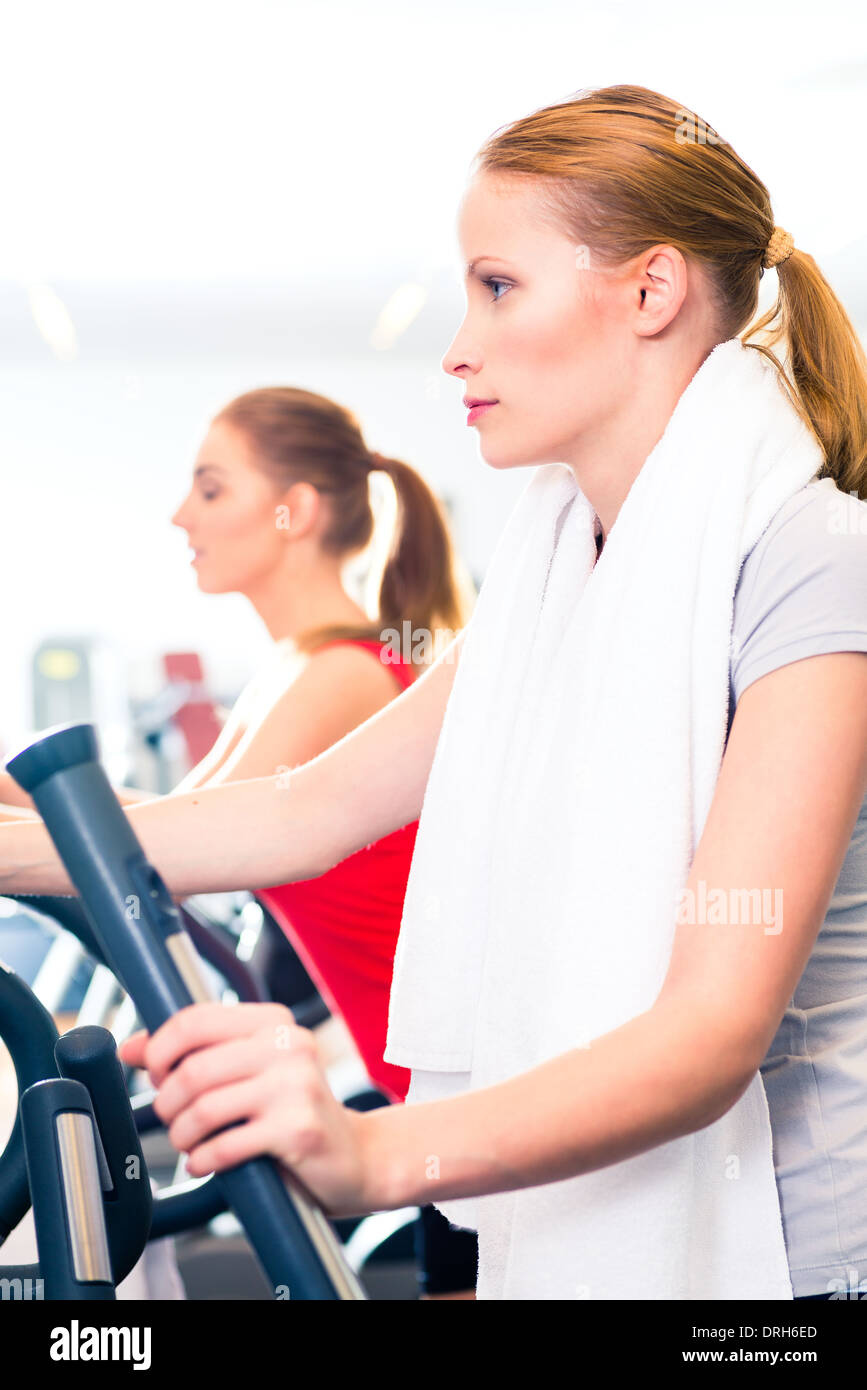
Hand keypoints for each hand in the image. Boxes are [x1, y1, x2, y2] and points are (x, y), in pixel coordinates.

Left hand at [118, 1001, 374, 1217]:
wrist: (355, 1157)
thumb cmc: (294, 1112)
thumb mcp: (250, 1071)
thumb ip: (195, 1053)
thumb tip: (131, 1047)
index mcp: (273, 1022)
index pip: (195, 1020)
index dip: (161, 1050)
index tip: (155, 1074)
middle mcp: (289, 1045)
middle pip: (193, 1069)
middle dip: (167, 1102)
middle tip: (172, 1118)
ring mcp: (297, 1087)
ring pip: (204, 1108)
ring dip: (183, 1134)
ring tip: (189, 1143)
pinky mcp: (298, 1130)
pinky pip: (225, 1145)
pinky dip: (203, 1159)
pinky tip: (207, 1161)